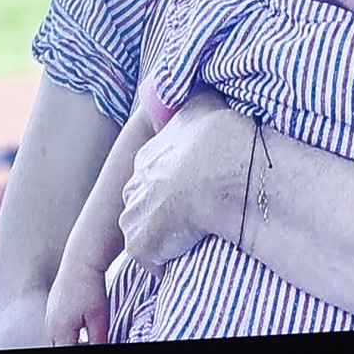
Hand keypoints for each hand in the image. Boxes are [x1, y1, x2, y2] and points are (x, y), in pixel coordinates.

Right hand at [42, 232, 113, 344]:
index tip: (91, 345)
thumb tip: (103, 348)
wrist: (81, 261)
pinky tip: (82, 325)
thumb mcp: (99, 318)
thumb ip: (99, 340)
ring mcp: (50, 316)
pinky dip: (68, 332)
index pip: (68, 351)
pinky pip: (58, 328)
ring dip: (71, 341)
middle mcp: (51, 325)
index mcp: (61, 330)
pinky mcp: (52, 308)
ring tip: (88, 337)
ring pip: (59, 338)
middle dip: (75, 347)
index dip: (80, 351)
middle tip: (91, 341)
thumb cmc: (90, 287)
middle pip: (61, 347)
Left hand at [120, 93, 251, 269]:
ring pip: (146, 233)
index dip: (172, 187)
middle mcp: (134, 184)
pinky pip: (154, 262)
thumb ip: (193, 101)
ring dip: (166, 238)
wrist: (220, 170)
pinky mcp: (140, 244)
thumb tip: (194, 90)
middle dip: (164, 212)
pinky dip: (170, 263)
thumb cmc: (218, 138)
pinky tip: (193, 255)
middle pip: (144, 204)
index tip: (191, 194)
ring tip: (196, 238)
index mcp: (148, 155)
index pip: (154, 176)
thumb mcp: (203, 104)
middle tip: (193, 218)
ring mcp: (134, 215)